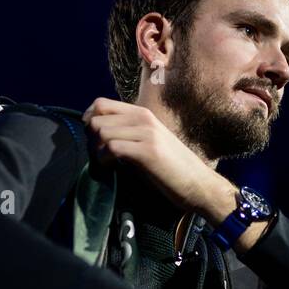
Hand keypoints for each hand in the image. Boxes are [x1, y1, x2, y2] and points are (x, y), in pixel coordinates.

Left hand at [82, 98, 225, 214]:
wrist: (199, 184)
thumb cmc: (172, 167)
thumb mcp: (148, 141)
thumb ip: (128, 132)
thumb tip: (97, 135)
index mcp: (142, 113)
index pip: (101, 103)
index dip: (89, 120)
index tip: (92, 139)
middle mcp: (143, 118)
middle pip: (96, 118)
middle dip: (90, 139)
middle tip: (98, 156)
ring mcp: (146, 133)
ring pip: (101, 132)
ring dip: (96, 151)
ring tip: (106, 164)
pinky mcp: (147, 151)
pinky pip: (112, 147)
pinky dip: (105, 160)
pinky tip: (111, 168)